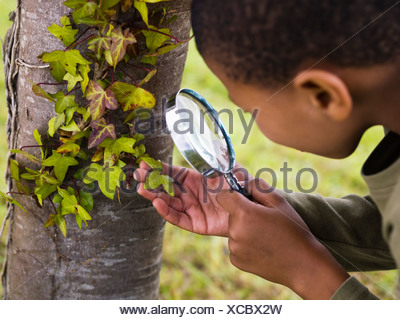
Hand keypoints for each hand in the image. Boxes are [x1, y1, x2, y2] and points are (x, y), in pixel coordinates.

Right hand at [133, 161, 251, 236]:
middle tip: (137, 176)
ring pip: (168, 203)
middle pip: (165, 188)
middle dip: (151, 182)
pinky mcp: (196, 223)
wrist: (251, 208)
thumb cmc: (240, 187)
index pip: (172, 174)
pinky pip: (178, 218)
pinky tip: (157, 203)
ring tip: (142, 188)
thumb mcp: (228, 169)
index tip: (145, 164)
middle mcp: (190, 194)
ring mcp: (192, 209)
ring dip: (154, 196)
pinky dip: (167, 212)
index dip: (158, 169)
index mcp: (195, 180)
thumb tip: (209, 141)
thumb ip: (217, 158)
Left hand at [216, 178, 349, 299]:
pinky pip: (236, 246)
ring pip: (234, 230)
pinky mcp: (236, 261)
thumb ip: (257, 186)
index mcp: (244, 213)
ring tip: (267, 236)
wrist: (303, 264)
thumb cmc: (293, 230)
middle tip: (265, 221)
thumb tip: (240, 182)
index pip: (223, 197)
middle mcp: (234, 231)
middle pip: (231, 214)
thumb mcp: (279, 202)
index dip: (234, 196)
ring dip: (245, 230)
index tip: (246, 200)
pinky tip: (263, 248)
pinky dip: (246, 246)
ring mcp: (234, 248)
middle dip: (244, 214)